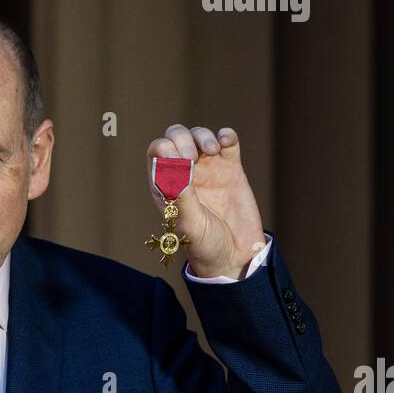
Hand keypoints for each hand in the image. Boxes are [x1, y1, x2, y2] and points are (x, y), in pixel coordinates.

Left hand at [146, 125, 265, 277]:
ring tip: (212, 151)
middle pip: (176, 138)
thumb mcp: (190, 224)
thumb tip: (173, 163)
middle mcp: (185, 175)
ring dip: (203, 136)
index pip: (157, 153)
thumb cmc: (205, 246)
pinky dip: (225, 135)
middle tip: (192, 157)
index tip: (179, 162)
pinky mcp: (231, 168)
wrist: (236, 256)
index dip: (165, 148)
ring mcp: (208, 169)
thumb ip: (182, 195)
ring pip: (199, 136)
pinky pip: (227, 141)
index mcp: (167, 187)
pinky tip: (225, 143)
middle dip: (182, 138)